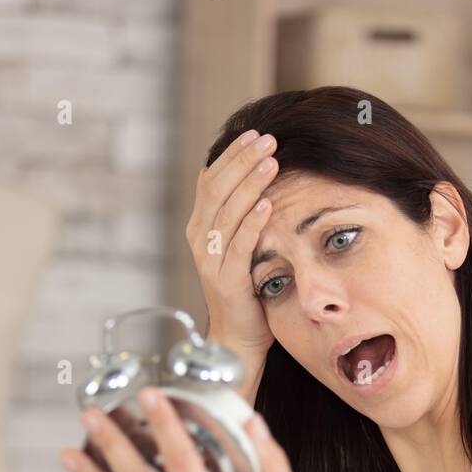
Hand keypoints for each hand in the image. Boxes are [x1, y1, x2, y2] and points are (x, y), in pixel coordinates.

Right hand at [186, 127, 278, 362]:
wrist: (237, 337)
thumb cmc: (246, 290)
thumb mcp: (239, 247)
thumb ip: (238, 217)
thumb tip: (249, 179)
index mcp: (200, 226)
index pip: (211, 179)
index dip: (231, 154)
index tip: (254, 133)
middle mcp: (200, 239)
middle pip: (217, 188)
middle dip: (242, 160)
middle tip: (268, 139)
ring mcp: (210, 260)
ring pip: (227, 211)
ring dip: (250, 183)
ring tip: (271, 161)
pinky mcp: (226, 280)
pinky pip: (239, 244)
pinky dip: (253, 222)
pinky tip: (268, 204)